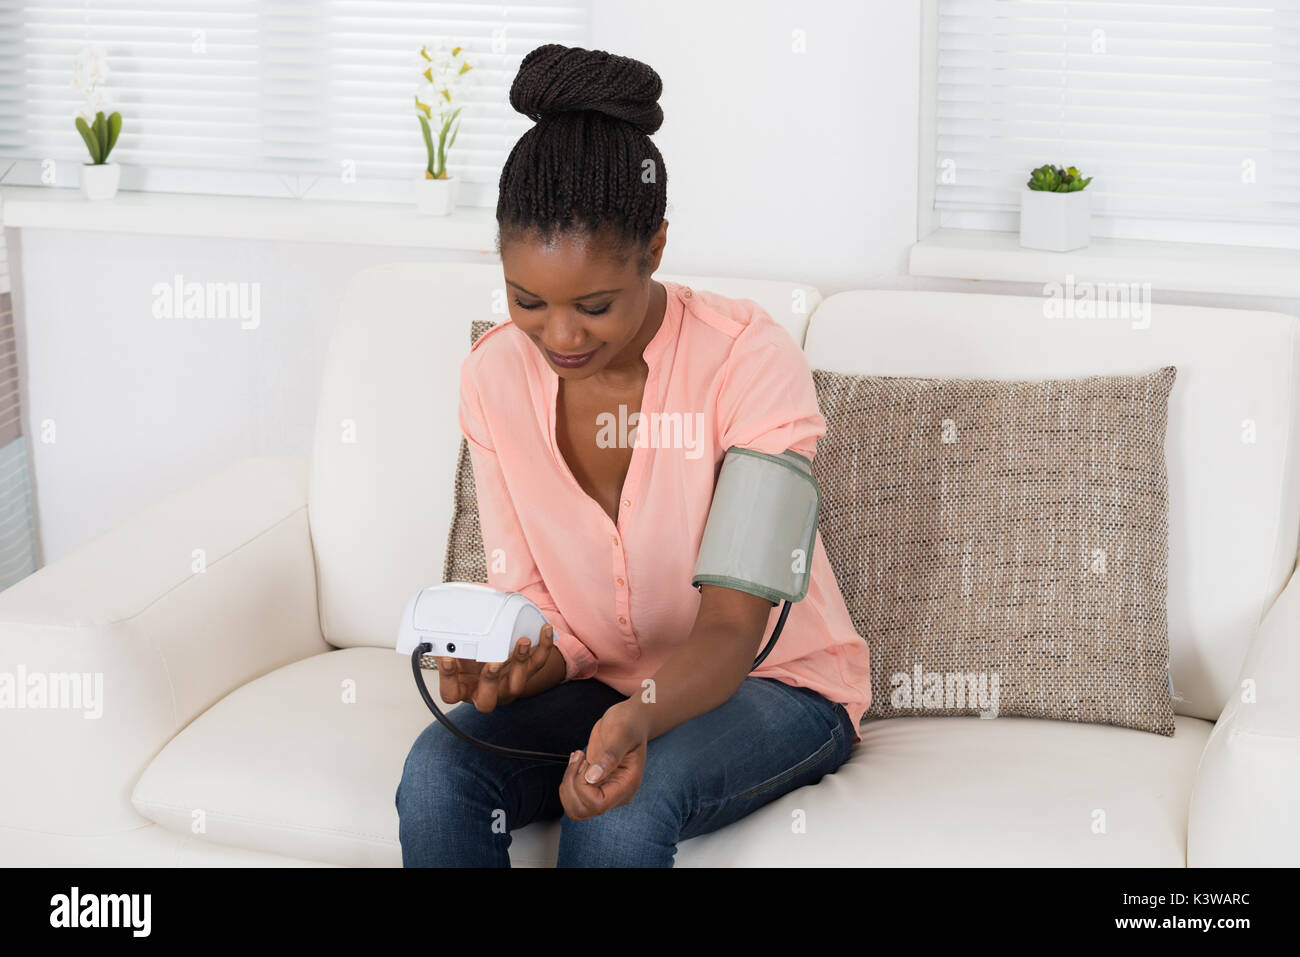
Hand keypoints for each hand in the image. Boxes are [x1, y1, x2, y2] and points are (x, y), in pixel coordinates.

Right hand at [437, 623, 557, 711]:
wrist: (497, 658)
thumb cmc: (472, 657)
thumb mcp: (457, 652)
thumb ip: (449, 642)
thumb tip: (436, 620)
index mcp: (464, 689)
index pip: (451, 694)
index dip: (448, 678)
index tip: (448, 658)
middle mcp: (486, 693)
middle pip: (487, 700)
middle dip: (490, 682)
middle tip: (491, 664)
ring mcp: (508, 687)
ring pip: (517, 684)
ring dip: (519, 662)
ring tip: (521, 641)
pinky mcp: (526, 674)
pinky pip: (538, 664)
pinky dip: (543, 647)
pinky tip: (545, 630)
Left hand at [560, 700, 648, 820]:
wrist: (630, 719)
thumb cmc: (630, 723)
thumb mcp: (622, 733)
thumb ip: (610, 755)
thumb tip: (592, 778)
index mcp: (627, 785)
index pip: (598, 804)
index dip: (582, 786)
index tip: (586, 761)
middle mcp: (616, 794)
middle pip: (583, 810)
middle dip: (572, 784)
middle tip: (580, 758)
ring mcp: (605, 791)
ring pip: (575, 808)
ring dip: (568, 782)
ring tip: (578, 758)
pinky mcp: (594, 786)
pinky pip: (574, 797)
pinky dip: (568, 780)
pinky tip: (577, 760)